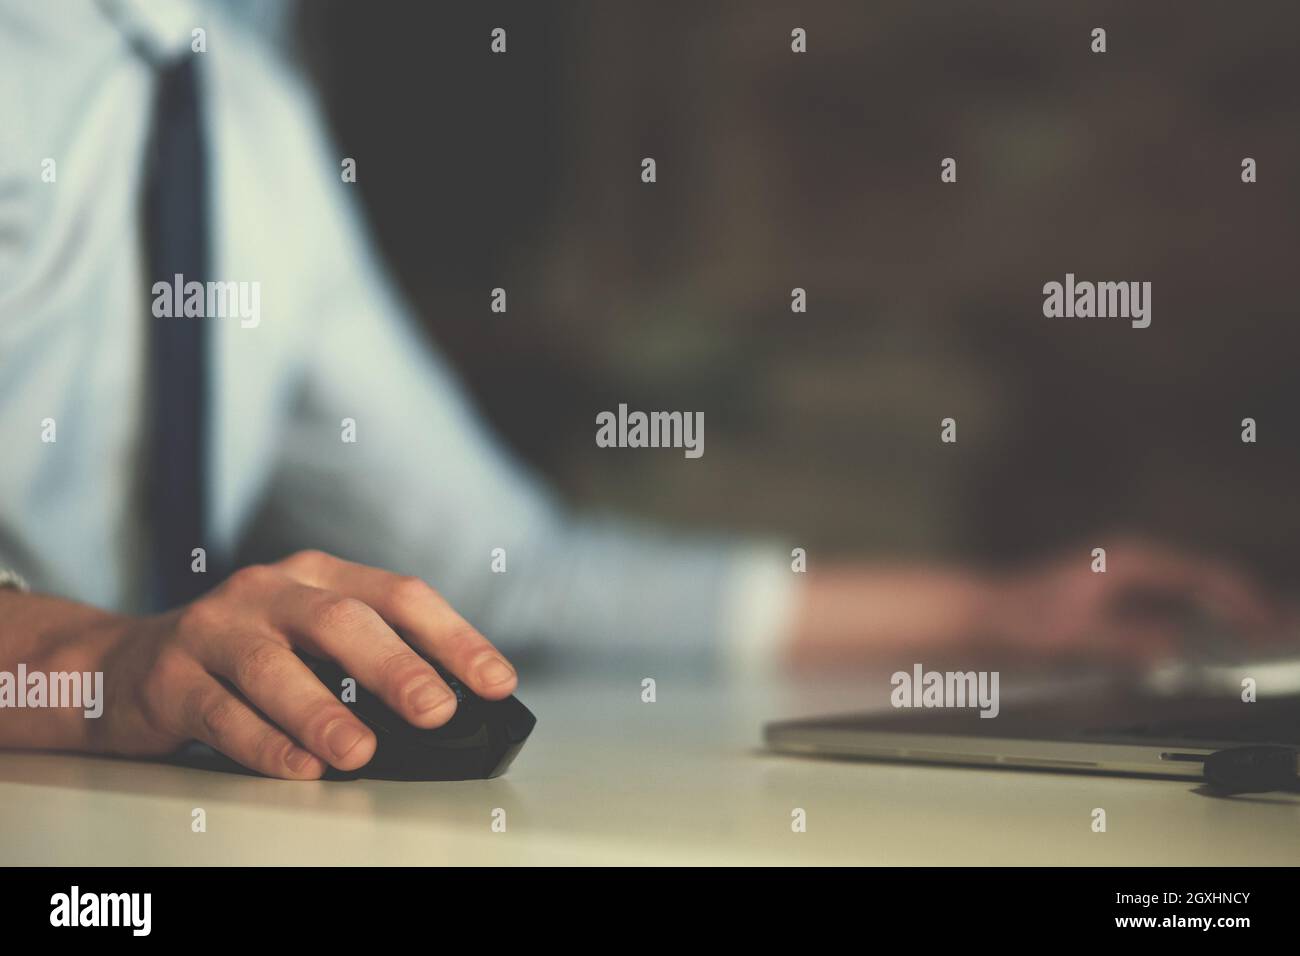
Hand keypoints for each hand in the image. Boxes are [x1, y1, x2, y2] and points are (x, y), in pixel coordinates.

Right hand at [88, 550, 515, 778]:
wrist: (125, 662)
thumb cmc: (243, 654)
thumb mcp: (307, 638)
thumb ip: (366, 662)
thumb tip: (446, 711)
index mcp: (317, 576)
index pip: (399, 595)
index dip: (453, 637)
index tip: (495, 682)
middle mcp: (268, 591)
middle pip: (341, 621)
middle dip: (396, 667)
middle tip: (436, 711)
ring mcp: (214, 629)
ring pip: (273, 666)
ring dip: (323, 712)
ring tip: (361, 752)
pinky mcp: (170, 677)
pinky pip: (221, 712)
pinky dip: (264, 743)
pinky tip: (299, 767)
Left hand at [985, 538, 1285, 662]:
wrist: (988, 616)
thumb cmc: (1025, 620)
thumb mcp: (1079, 637)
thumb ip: (1129, 642)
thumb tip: (1173, 648)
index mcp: (1129, 561)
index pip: (1206, 575)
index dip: (1245, 601)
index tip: (1272, 624)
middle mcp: (1131, 560)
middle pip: (1207, 578)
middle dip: (1247, 603)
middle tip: (1280, 629)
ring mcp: (1126, 574)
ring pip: (1193, 589)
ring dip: (1226, 611)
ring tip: (1260, 634)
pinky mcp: (1119, 593)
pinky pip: (1175, 601)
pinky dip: (1201, 617)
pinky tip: (1211, 640)